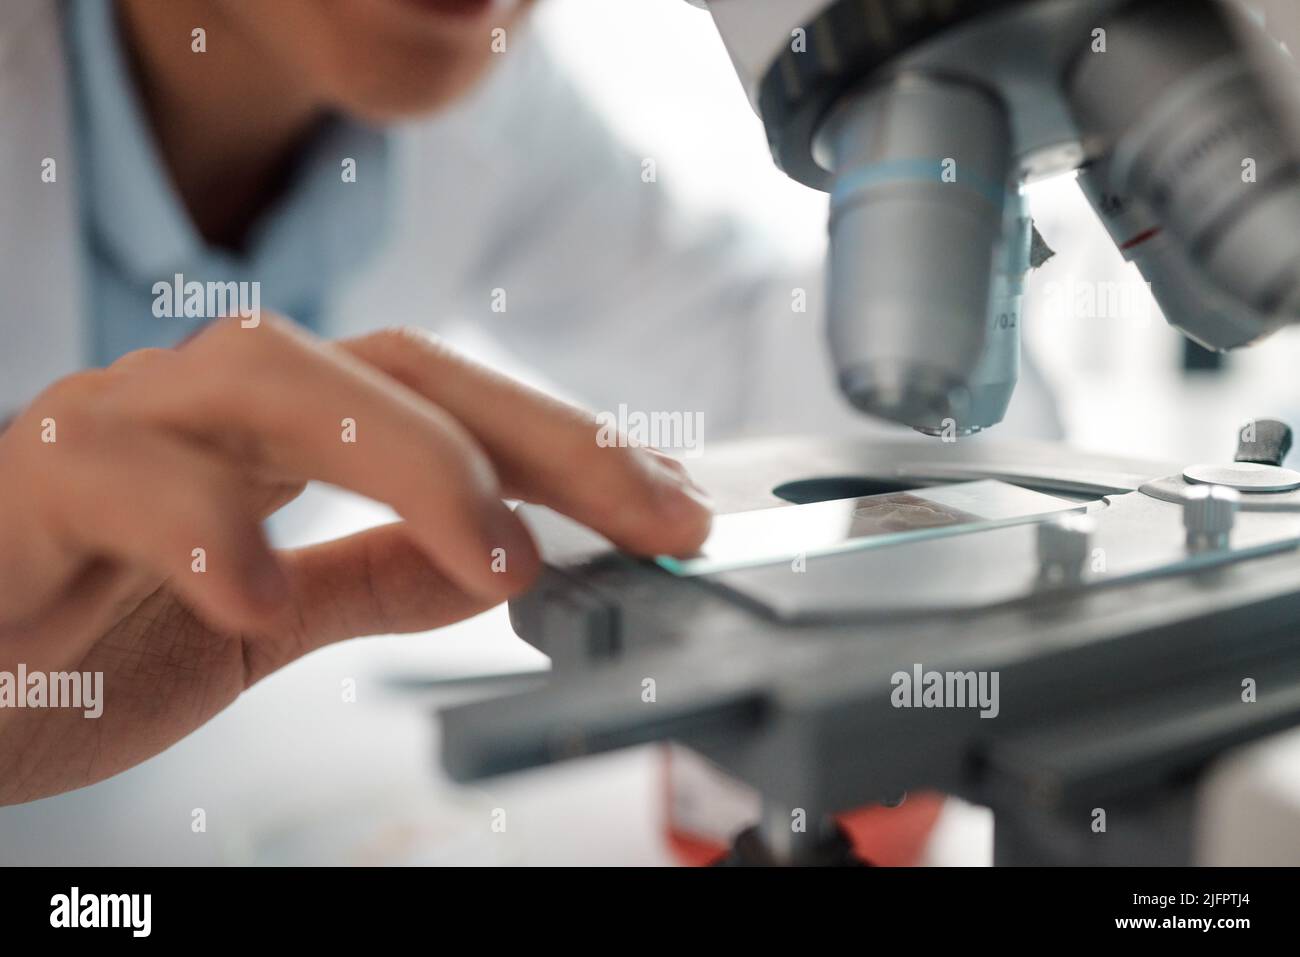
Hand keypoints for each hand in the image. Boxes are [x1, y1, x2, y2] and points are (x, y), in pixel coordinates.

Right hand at [0, 316, 710, 803]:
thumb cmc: (84, 627)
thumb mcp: (264, 616)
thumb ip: (373, 577)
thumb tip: (503, 565)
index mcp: (281, 431)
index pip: (453, 403)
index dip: (571, 447)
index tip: (674, 512)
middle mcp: (213, 405)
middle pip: (397, 368)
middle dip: (536, 439)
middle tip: (646, 520)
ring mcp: (120, 426)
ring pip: (271, 380)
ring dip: (405, 458)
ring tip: (498, 553)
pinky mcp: (30, 482)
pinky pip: (121, 476)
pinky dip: (203, 526)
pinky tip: (261, 593)